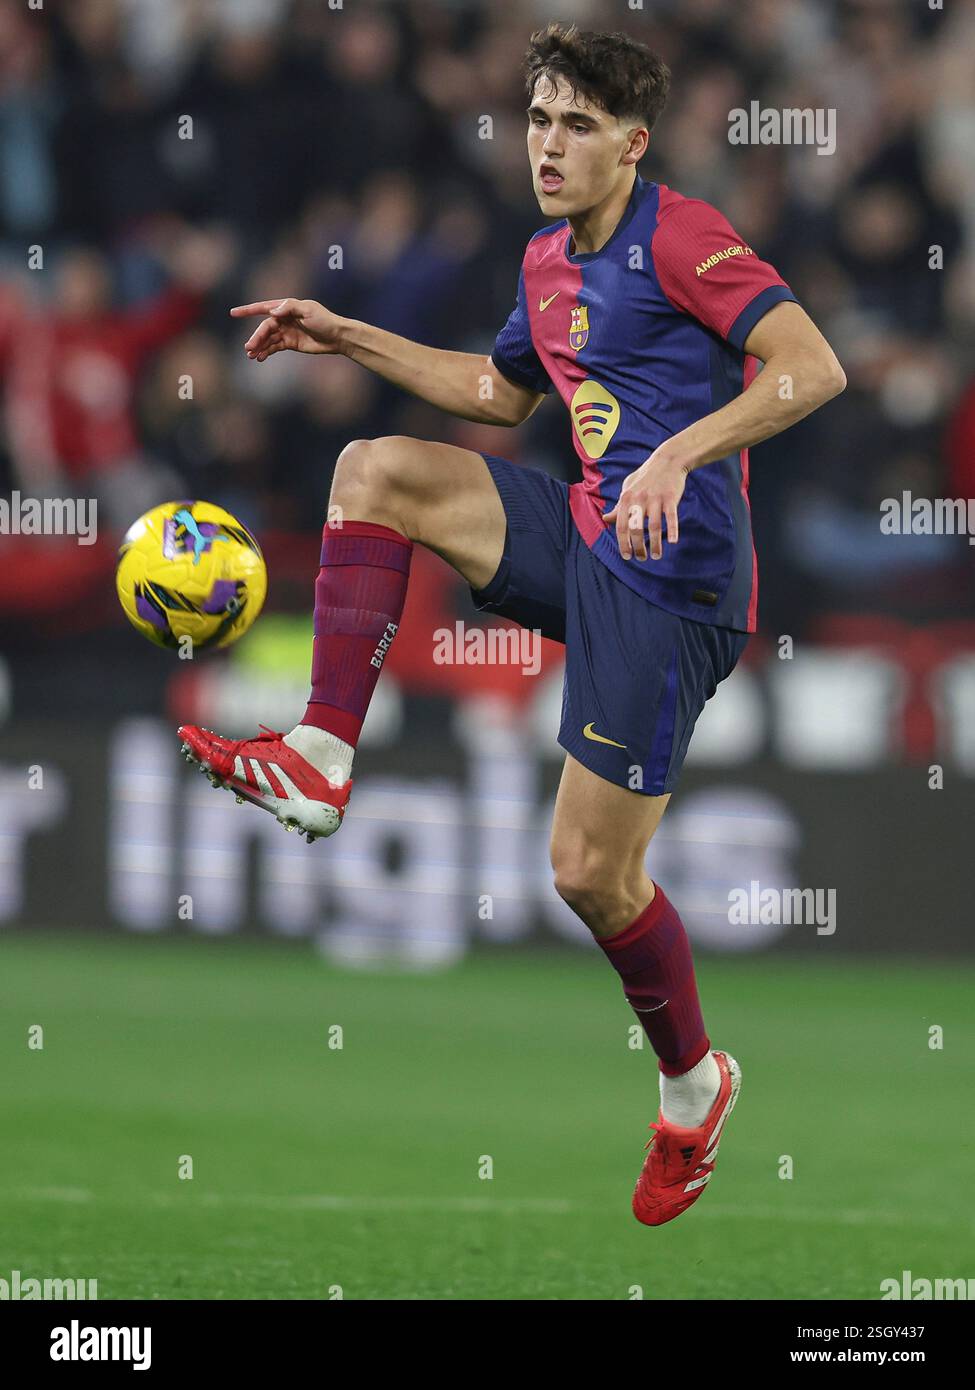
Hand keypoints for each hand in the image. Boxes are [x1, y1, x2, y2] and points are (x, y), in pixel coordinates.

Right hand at [230, 298, 344, 359]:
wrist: (337, 337)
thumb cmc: (325, 320)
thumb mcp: (309, 310)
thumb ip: (290, 308)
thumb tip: (273, 311)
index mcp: (286, 307)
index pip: (263, 308)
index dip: (248, 310)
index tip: (233, 312)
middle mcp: (284, 318)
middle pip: (265, 328)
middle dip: (256, 338)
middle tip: (248, 348)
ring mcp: (286, 331)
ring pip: (268, 339)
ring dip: (259, 346)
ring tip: (251, 355)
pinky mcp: (290, 343)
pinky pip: (274, 347)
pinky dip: (266, 352)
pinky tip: (260, 358)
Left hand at [603, 445, 690, 560]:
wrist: (668, 459)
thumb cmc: (646, 476)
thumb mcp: (628, 488)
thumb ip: (619, 506)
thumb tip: (606, 519)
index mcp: (626, 498)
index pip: (621, 526)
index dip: (623, 543)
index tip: (627, 556)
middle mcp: (639, 499)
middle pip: (636, 529)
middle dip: (638, 547)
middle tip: (642, 558)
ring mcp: (655, 498)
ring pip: (654, 526)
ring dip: (654, 544)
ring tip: (656, 556)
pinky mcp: (670, 497)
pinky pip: (671, 517)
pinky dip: (672, 529)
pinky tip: (673, 541)